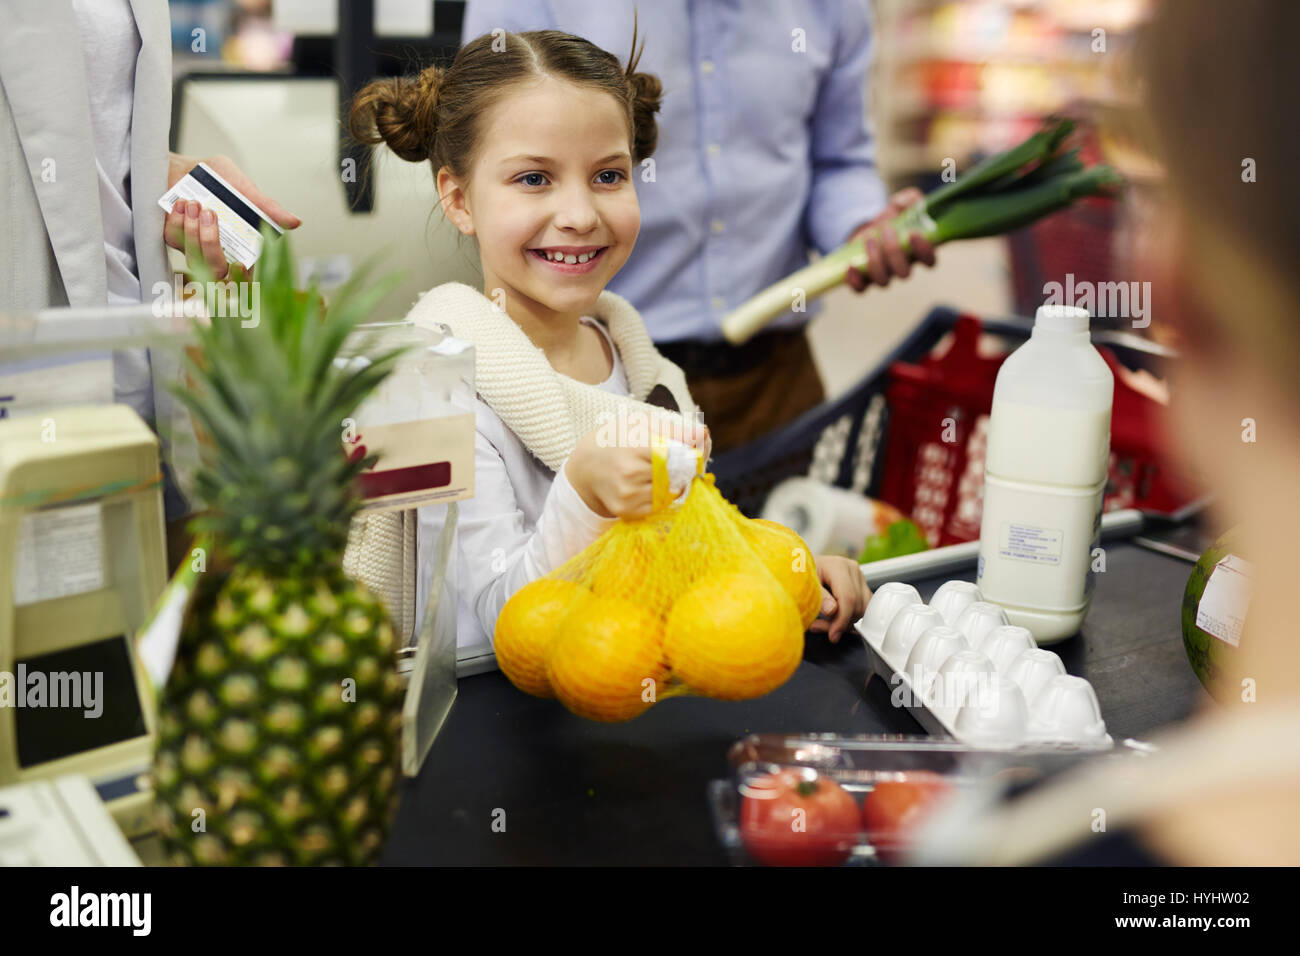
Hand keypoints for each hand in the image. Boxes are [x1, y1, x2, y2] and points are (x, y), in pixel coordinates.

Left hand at [164, 153, 301, 279]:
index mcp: (239, 243)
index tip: (240, 264)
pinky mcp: (173, 237)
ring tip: (195, 202)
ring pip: (194, 257)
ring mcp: (193, 247)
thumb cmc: (215, 177)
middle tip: (211, 214)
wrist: (182, 163)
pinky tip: (182, 203)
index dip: (244, 278)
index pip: (246, 276)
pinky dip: (178, 219)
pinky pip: (174, 238)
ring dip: (193, 230)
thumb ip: (266, 207)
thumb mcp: (244, 188)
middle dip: (210, 244)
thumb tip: (296, 222)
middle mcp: (217, 250)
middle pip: (216, 271)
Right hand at [565, 419, 710, 518]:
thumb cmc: (617, 439)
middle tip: (679, 457)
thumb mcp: (640, 423)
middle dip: (686, 465)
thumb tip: (703, 433)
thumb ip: (674, 429)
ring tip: (658, 469)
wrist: (586, 467)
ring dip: (674, 481)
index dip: (693, 448)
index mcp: (636, 446)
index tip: (696, 443)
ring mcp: (629, 495)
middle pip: (680, 473)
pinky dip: (662, 494)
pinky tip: (649, 483)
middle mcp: (632, 473)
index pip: (679, 451)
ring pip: (672, 490)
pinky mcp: (628, 511)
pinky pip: (660, 504)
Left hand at [807, 555, 871, 643]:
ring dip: (846, 622)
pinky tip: (834, 620)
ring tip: (824, 623)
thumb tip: (832, 611)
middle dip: (841, 623)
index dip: (842, 620)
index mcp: (838, 566)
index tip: (833, 634)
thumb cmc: (801, 573)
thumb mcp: (804, 584)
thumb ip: (819, 597)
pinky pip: (863, 608)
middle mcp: (852, 570)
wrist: (802, 565)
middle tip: (820, 627)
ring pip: (863, 609)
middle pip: (857, 605)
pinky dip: (850, 618)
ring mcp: (859, 577)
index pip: (848, 598)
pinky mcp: (861, 586)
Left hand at [844, 187, 936, 291]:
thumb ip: (910, 199)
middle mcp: (903, 267)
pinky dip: (855, 280)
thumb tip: (904, 201)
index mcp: (918, 252)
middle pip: (904, 274)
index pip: (930, 261)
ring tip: (869, 238)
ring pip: (884, 281)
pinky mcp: (865, 279)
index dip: (924, 252)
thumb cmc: (893, 218)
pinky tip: (850, 266)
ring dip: (875, 261)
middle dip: (894, 251)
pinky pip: (862, 289)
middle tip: (886, 228)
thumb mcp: (904, 204)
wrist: (869, 228)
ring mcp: (884, 275)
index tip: (913, 234)